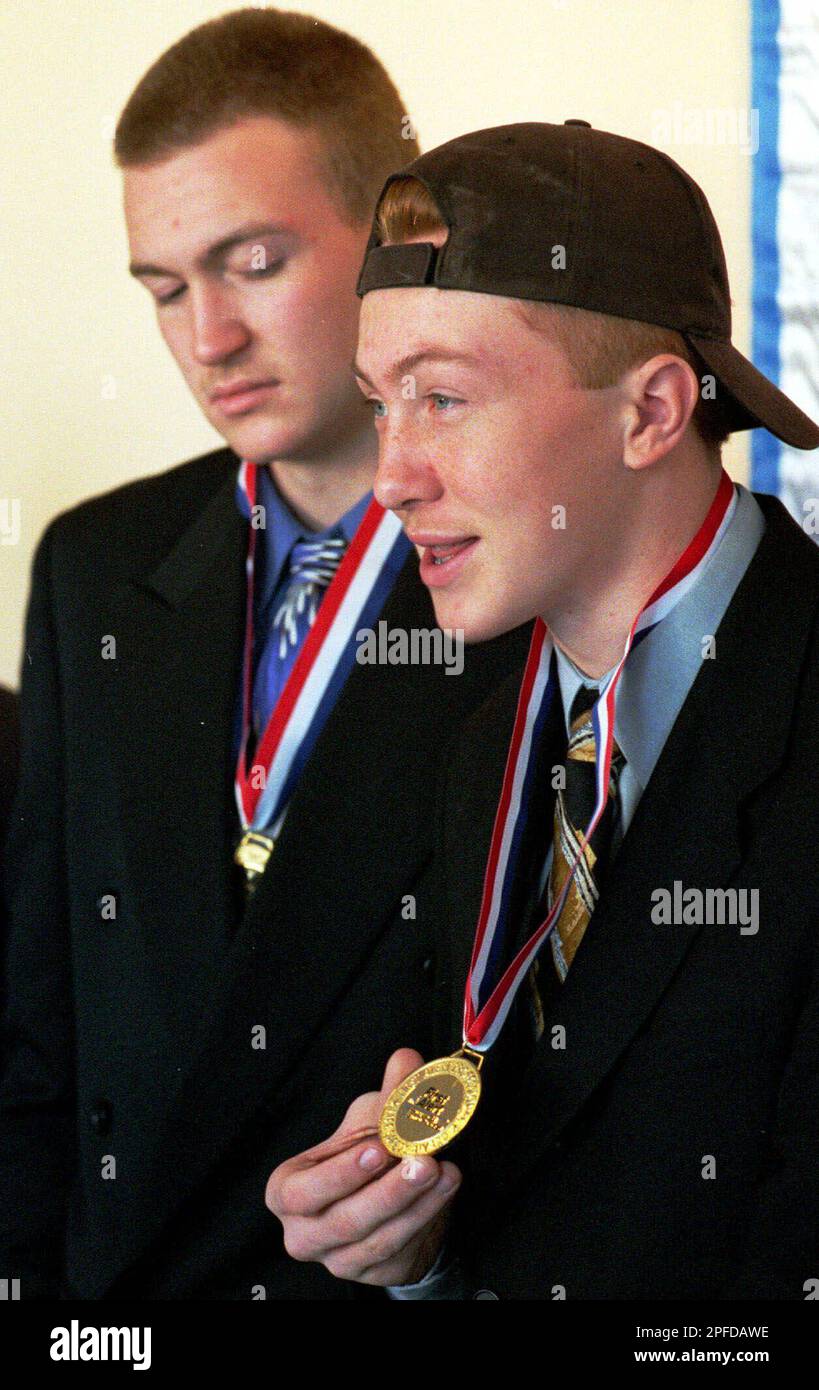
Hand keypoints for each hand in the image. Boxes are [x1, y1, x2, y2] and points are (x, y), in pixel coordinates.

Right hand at [265, 1048, 461, 1285]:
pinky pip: (399, 1250)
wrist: (383, 1200)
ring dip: (416, 1203)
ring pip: (377, 1238)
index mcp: (288, 1191)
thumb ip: (388, 1093)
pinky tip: (445, 1189)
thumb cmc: (364, 1154)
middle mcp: (304, 1233)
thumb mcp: (369, 1120)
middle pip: (344, 1220)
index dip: (340, 1173)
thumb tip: (406, 1060)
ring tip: (444, 1170)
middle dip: (388, 1191)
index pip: (304, 1190)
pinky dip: (426, 1217)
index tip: (377, 1148)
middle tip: (422, 1160)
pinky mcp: (370, 1274)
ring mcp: (337, 1260)